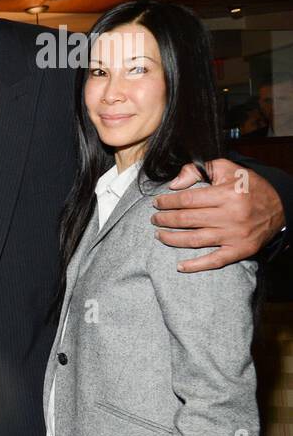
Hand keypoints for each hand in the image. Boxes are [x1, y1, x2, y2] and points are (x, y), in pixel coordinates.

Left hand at [150, 159, 283, 271]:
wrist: (282, 206)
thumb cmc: (250, 186)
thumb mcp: (227, 168)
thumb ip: (198, 169)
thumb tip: (174, 185)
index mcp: (227, 194)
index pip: (187, 199)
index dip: (168, 202)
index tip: (157, 203)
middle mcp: (231, 216)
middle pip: (187, 219)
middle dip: (165, 219)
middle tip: (155, 219)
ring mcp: (235, 235)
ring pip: (195, 240)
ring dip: (172, 239)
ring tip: (159, 235)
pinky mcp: (241, 250)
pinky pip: (215, 261)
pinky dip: (196, 265)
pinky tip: (180, 266)